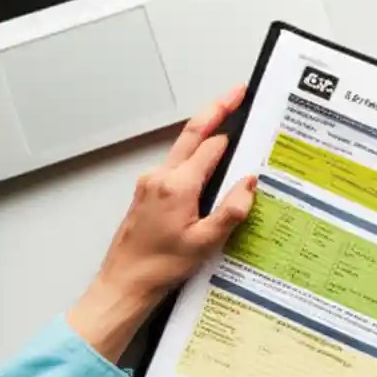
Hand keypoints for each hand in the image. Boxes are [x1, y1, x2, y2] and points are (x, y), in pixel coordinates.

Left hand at [66, 86, 257, 362]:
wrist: (123, 284)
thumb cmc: (159, 267)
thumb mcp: (205, 242)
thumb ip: (231, 209)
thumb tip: (250, 183)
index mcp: (177, 185)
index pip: (212, 147)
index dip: (235, 137)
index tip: (253, 119)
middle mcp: (161, 177)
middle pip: (193, 132)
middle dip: (217, 109)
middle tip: (238, 92)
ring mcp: (151, 182)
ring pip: (184, 147)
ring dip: (207, 132)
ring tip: (228, 121)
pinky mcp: (148, 191)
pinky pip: (177, 164)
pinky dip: (196, 156)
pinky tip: (210, 164)